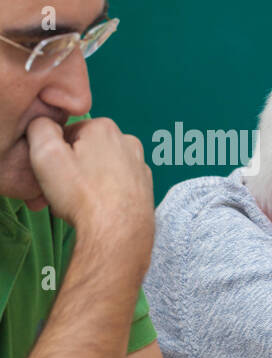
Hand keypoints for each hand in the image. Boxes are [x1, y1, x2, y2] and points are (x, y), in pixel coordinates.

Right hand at [25, 117, 153, 257]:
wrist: (117, 233)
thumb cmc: (83, 196)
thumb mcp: (46, 154)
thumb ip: (40, 129)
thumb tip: (44, 125)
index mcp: (104, 128)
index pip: (67, 133)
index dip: (54, 154)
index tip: (53, 172)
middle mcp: (128, 142)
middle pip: (85, 151)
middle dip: (71, 169)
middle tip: (63, 190)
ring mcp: (140, 166)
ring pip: (100, 169)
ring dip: (86, 183)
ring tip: (79, 202)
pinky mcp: (145, 188)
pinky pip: (116, 185)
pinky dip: (104, 194)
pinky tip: (97, 208)